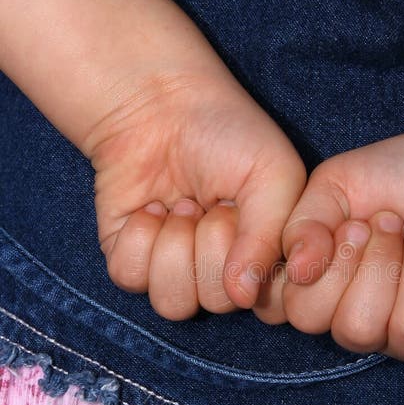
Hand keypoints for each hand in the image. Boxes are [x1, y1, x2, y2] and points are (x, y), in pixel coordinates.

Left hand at [82, 67, 305, 319]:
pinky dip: (138, 238)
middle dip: (211, 244)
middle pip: (217, 302)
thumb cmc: (229, 134)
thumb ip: (268, 240)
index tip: (249, 213)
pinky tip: (151, 209)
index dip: (255, 261)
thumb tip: (244, 298)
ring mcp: (173, 270)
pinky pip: (130, 277)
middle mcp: (220, 274)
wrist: (162, 103)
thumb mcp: (273, 177)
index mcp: (262, 260)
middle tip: (208, 203)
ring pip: (172, 302)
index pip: (265, 301)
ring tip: (179, 207)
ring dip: (173, 246)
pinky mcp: (129, 259)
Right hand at [254, 120, 403, 368]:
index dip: (326, 273)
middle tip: (394, 221)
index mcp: (321, 294)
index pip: (300, 316)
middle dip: (381, 263)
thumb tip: (299, 272)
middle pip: (355, 330)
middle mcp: (362, 325)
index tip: (351, 226)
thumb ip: (302, 226)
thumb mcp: (334, 185)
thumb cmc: (396, 175)